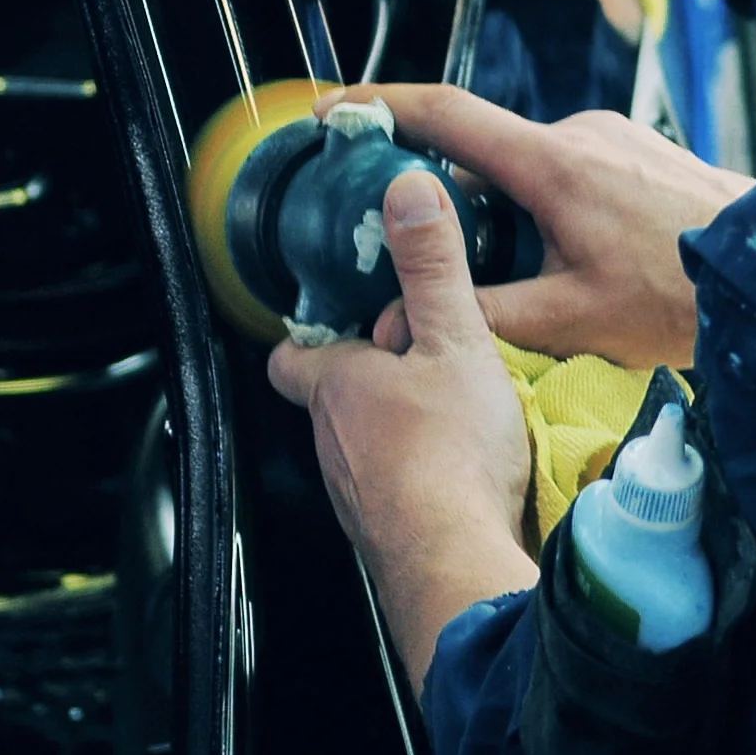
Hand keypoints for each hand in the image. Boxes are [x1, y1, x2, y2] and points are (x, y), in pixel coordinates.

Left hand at [267, 168, 541, 692]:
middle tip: (421, 360)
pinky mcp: (387, 536)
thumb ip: (433, 265)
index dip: (310, 338)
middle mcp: (332, 444)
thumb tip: (406, 190)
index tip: (344, 319)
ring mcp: (355, 496)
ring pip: (364, 450)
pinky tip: (464, 475)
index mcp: (336, 387)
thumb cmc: (451, 452)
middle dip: (371, 382)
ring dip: (398, 432)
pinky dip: (420, 480)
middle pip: (335, 403)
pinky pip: (395, 496)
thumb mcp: (455, 338)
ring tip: (452, 416)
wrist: (458, 565)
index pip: (291, 358)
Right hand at [350, 81, 751, 372]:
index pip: (445, 112)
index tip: (332, 111)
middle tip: (411, 243)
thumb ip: (478, 317)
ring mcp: (613, 137)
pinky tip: (561, 263)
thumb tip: (393, 328)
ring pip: (527, 166)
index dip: (378, 105)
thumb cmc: (683, 297)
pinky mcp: (638, 152)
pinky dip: (543, 207)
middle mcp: (579, 133)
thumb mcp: (572, 320)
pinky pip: (567, 170)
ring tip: (506, 275)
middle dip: (442, 191)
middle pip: (482, 149)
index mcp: (552, 162)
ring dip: (503, 211)